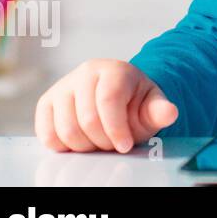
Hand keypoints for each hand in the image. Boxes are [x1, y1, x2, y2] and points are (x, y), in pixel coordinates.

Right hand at [35, 59, 178, 152]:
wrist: (117, 99)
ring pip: (65, 130)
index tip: (126, 146)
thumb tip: (170, 112)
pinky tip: (82, 141)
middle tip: (114, 144)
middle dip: (103, 141)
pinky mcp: (46, 104)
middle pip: (87, 119)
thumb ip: (160, 111)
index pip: (109, 101)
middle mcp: (85, 73)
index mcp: (114, 70)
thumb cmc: (135, 104)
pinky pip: (47, 135)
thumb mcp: (152, 106)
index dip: (116, 129)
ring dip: (85, 146)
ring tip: (100, 142)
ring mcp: (62, 87)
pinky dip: (65, 147)